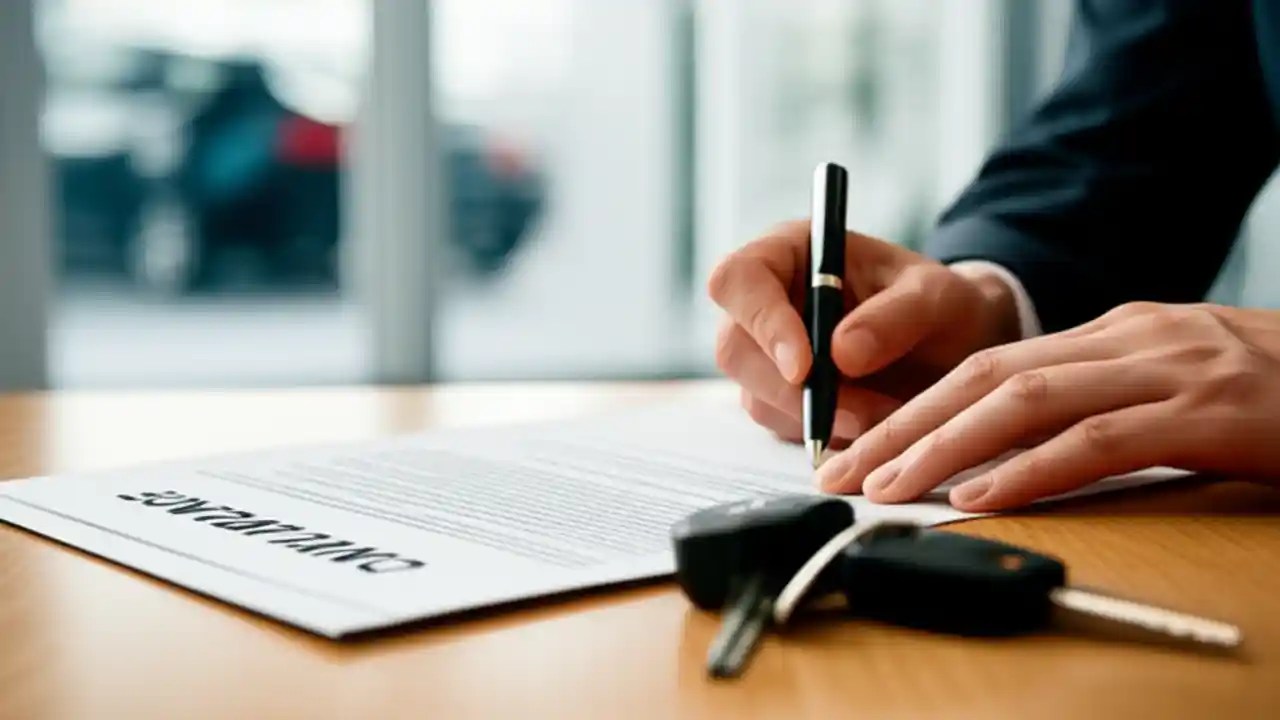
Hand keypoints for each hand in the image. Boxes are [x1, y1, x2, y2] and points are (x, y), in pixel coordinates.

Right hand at [707, 219, 1022, 446]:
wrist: (951, 346)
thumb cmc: (939, 304)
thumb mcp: (936, 297)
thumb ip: (896, 315)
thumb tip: (840, 354)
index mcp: (789, 253)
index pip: (739, 279)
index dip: (762, 323)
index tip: (806, 368)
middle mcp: (765, 302)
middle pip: (734, 349)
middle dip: (790, 390)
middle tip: (857, 413)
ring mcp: (766, 355)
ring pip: (756, 397)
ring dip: (815, 419)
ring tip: (882, 416)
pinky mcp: (780, 399)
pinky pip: (781, 426)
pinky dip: (823, 434)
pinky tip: (869, 424)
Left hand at [817, 302, 1279, 510]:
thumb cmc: (1272, 390)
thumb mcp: (1172, 381)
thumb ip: (1098, 398)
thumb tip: (1014, 444)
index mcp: (1111, 331)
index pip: (986, 364)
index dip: (912, 406)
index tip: (856, 446)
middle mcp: (1126, 338)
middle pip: (984, 375)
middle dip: (902, 423)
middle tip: (841, 468)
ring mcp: (1166, 370)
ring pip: (1024, 401)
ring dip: (943, 445)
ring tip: (886, 485)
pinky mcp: (1205, 411)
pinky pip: (1097, 440)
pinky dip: (1029, 468)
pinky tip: (978, 494)